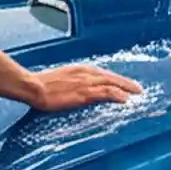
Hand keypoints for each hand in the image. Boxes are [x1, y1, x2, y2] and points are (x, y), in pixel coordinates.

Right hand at [26, 65, 143, 111]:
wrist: (32, 86)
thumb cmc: (42, 85)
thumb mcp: (61, 79)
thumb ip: (73, 82)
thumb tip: (78, 89)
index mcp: (80, 69)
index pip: (104, 74)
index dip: (116, 79)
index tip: (125, 84)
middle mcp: (86, 73)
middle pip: (112, 77)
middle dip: (126, 83)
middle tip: (138, 89)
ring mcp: (86, 83)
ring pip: (112, 84)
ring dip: (126, 88)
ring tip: (137, 94)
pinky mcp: (84, 93)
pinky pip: (105, 93)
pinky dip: (117, 95)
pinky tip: (125, 100)